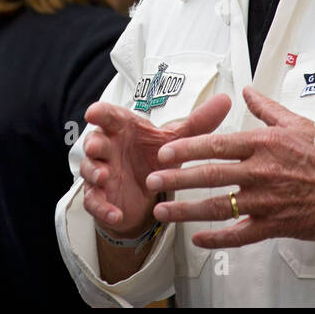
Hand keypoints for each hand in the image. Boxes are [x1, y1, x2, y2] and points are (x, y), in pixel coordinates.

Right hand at [81, 94, 230, 237]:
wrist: (147, 191)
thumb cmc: (154, 156)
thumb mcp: (176, 140)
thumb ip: (198, 122)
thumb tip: (225, 100)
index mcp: (123, 129)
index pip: (109, 116)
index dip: (100, 112)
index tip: (94, 112)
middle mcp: (108, 148)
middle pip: (94, 141)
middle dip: (93, 143)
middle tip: (96, 147)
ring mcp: (102, 172)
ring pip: (89, 170)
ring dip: (94, 172)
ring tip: (104, 176)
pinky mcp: (102, 197)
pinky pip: (95, 202)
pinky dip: (103, 208)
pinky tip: (116, 213)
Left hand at [145, 86, 314, 247]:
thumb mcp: (298, 123)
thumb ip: (266, 108)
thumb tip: (247, 92)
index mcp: (263, 144)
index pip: (215, 144)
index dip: (185, 148)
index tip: (165, 151)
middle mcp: (259, 172)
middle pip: (207, 175)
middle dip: (174, 178)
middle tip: (152, 180)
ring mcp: (264, 201)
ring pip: (216, 206)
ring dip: (185, 210)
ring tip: (163, 211)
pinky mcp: (273, 225)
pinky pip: (239, 235)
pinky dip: (216, 239)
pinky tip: (197, 239)